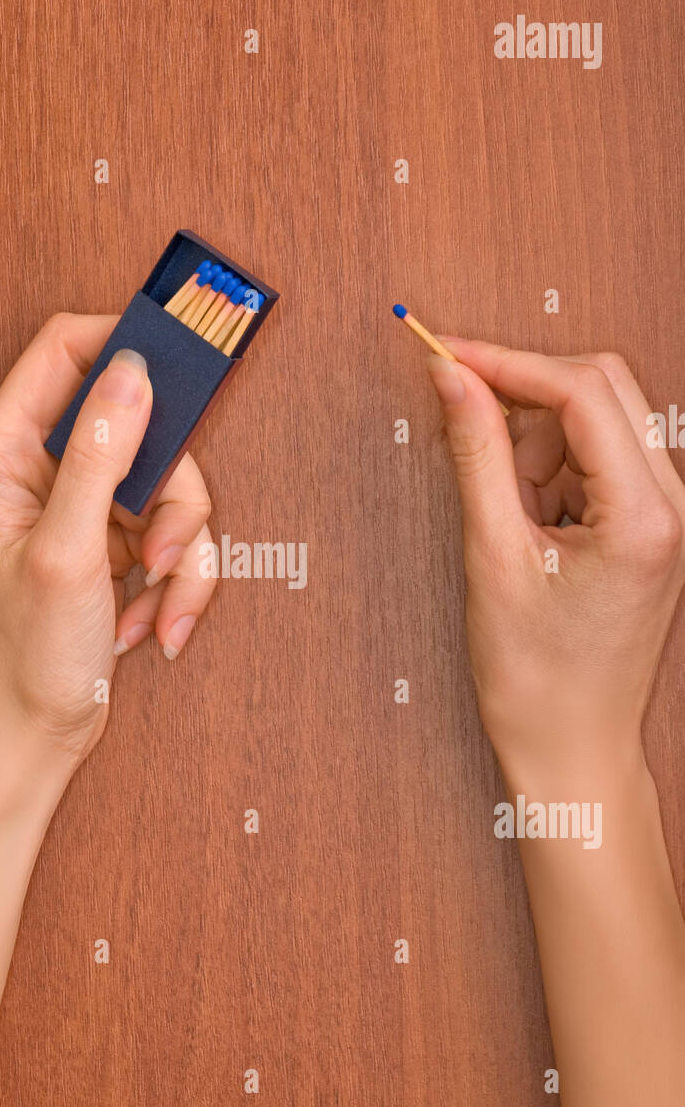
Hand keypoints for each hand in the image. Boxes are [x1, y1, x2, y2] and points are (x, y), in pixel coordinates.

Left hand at [0, 314, 215, 763]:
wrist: (32, 736)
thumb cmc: (23, 657)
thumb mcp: (66, 552)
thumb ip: (99, 456)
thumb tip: (132, 373)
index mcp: (2, 452)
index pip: (66, 351)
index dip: (126, 349)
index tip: (183, 369)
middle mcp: (39, 469)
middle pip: (141, 428)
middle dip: (171, 497)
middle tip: (165, 552)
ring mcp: (79, 507)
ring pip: (168, 487)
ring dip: (181, 553)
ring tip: (155, 607)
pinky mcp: (110, 542)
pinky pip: (172, 533)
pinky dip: (176, 582)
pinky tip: (148, 625)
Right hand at [424, 342, 684, 769]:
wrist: (572, 750)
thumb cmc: (537, 679)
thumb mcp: (493, 557)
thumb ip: (476, 455)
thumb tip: (451, 378)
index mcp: (648, 516)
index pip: (583, 391)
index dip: (507, 363)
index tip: (445, 356)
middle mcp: (676, 505)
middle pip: (601, 389)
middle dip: (524, 396)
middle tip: (462, 420)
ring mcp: (669, 514)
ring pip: (597, 421)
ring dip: (536, 440)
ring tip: (505, 514)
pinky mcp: (652, 525)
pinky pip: (598, 460)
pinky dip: (550, 470)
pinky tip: (526, 522)